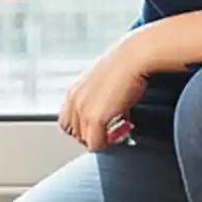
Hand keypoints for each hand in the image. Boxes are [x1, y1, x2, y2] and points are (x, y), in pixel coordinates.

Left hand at [59, 35, 150, 150]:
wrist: (133, 57)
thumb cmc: (125, 64)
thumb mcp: (105, 81)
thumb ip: (100, 97)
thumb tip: (113, 111)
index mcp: (74, 91)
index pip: (68, 120)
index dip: (84, 126)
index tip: (101, 125)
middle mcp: (73, 100)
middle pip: (74, 132)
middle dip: (92, 134)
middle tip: (110, 131)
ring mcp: (82, 110)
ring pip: (84, 140)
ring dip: (101, 139)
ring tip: (118, 130)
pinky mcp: (94, 118)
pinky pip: (95, 144)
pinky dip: (107, 144)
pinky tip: (122, 130)